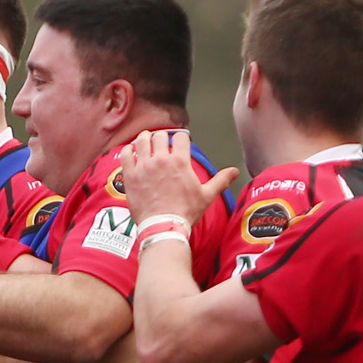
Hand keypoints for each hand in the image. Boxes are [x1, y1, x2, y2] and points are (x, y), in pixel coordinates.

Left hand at [123, 128, 237, 231]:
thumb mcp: (206, 195)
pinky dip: (129, 150)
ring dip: (145, 139)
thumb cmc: (185, 212)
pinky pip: (126, 153)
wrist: (163, 227)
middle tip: (162, 145)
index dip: (181, 138)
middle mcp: (161, 159)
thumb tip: (235, 171)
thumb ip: (220, 180)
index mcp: (180, 161)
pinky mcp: (131, 175)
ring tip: (146, 143)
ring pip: (142, 140)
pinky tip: (132, 152)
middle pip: (160, 135)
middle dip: (162, 138)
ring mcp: (144, 166)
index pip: (180, 136)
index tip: (180, 143)